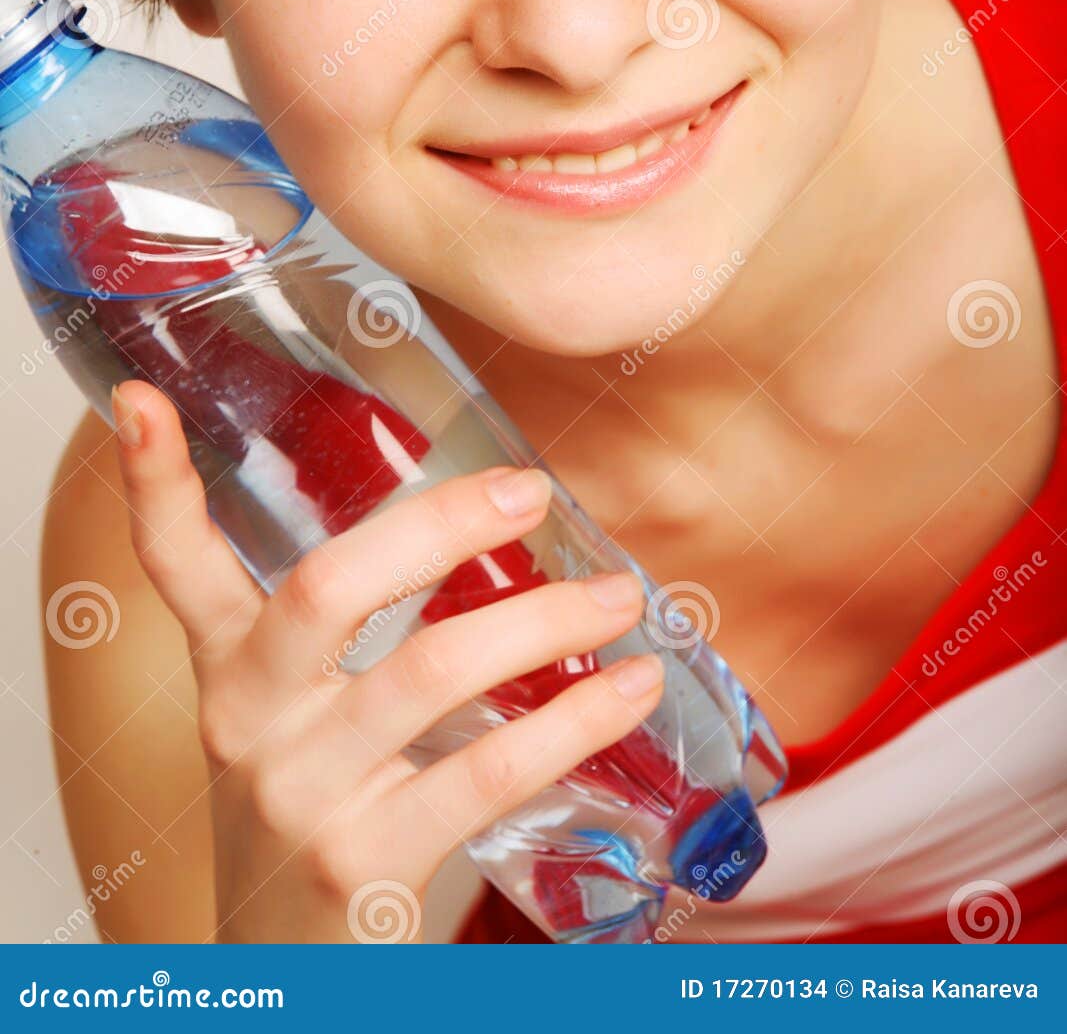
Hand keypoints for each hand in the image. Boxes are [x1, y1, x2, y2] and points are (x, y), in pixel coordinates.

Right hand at [110, 378, 663, 942]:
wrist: (290, 977)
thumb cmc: (316, 820)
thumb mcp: (298, 723)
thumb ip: (353, 637)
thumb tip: (487, 526)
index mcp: (229, 672)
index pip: (173, 564)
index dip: (152, 483)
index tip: (143, 399)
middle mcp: (250, 722)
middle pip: (328, 588)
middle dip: (438, 525)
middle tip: (529, 490)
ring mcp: (301, 794)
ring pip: (429, 672)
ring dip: (542, 621)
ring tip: (620, 598)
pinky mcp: (365, 864)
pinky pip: (485, 771)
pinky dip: (571, 722)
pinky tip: (627, 691)